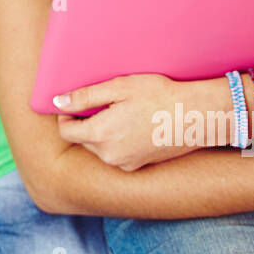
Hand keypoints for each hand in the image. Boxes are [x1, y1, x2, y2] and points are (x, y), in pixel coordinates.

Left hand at [55, 73, 205, 170]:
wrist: (195, 115)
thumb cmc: (158, 95)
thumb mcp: (119, 87)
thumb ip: (84, 97)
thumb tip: (57, 102)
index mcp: (100, 135)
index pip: (66, 131)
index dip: (66, 115)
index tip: (76, 103)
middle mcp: (108, 155)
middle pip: (82, 139)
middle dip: (85, 122)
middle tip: (105, 103)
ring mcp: (124, 164)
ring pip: (99, 148)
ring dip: (101, 133)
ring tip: (122, 113)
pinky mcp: (137, 166)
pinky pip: (116, 155)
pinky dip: (117, 142)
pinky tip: (134, 126)